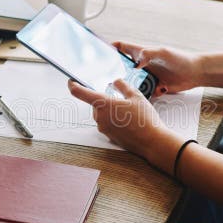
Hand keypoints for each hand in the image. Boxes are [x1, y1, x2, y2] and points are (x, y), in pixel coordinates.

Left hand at [68, 79, 184, 172]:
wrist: (152, 141)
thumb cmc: (145, 119)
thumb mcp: (136, 96)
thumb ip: (123, 86)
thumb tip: (115, 81)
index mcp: (104, 104)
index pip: (81, 93)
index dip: (74, 85)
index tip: (71, 81)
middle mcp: (100, 117)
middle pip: (96, 104)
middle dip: (106, 100)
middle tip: (122, 100)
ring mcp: (103, 128)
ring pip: (102, 114)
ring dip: (111, 110)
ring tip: (129, 112)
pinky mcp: (108, 136)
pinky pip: (107, 123)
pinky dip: (114, 120)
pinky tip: (129, 121)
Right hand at [114, 41, 201, 97]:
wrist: (195, 73)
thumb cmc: (181, 59)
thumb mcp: (163, 53)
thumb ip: (148, 54)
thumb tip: (135, 63)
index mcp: (142, 53)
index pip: (121, 47)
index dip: (110, 48)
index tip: (100, 52)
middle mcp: (142, 65)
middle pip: (122, 67)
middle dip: (115, 72)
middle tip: (107, 78)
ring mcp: (147, 77)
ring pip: (131, 83)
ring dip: (129, 87)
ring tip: (124, 91)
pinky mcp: (153, 88)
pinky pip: (143, 93)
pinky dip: (142, 96)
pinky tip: (147, 95)